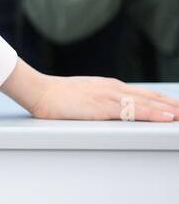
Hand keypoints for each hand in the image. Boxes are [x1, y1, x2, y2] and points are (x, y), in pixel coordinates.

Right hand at [25, 72, 178, 121]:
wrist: (39, 91)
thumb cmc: (55, 96)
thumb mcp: (82, 97)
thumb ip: (97, 101)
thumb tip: (105, 111)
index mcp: (109, 87)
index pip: (143, 94)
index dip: (163, 101)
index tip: (176, 107)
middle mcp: (113, 89)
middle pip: (151, 97)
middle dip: (172, 105)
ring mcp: (110, 96)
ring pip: (148, 103)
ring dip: (170, 109)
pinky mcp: (104, 106)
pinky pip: (135, 111)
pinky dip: (154, 113)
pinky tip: (167, 117)